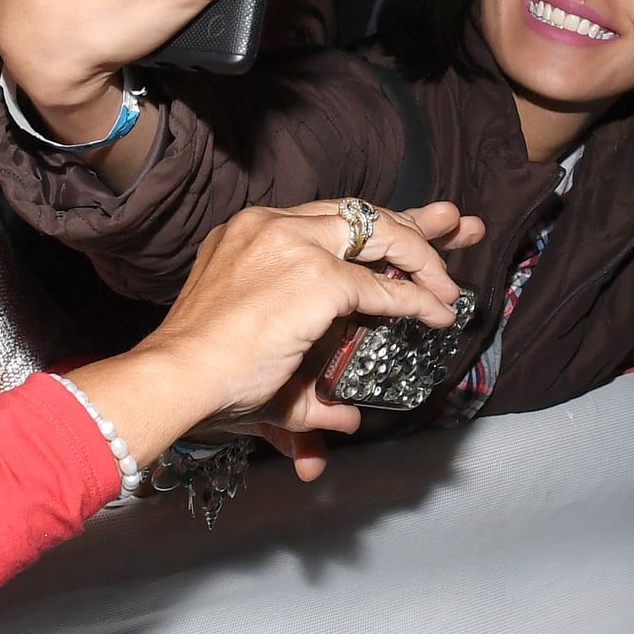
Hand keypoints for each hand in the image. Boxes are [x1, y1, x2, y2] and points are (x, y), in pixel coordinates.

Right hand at [73, 200, 483, 482]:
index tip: (418, 227)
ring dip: (425, 257)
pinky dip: (417, 301)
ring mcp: (296, 247)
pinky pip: (383, 289)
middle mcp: (274, 227)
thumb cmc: (207, 378)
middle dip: (418, 222)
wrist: (174, 380)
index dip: (381, 226)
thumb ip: (311, 392)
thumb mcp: (266, 367)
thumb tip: (347, 418)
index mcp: (256, 233)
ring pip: (381, 235)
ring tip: (450, 281)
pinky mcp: (316, 277)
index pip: (333, 220)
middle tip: (458, 223)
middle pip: (363, 215)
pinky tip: (438, 312)